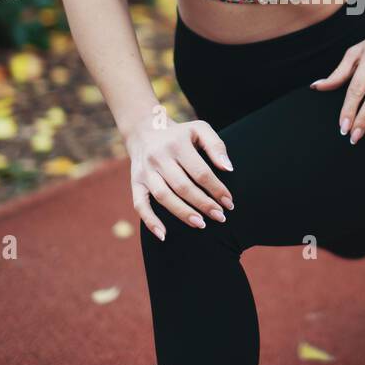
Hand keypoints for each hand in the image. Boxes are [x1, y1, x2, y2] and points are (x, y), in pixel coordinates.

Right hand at [124, 108, 234, 239]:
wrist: (144, 130)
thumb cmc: (180, 134)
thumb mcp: (199, 129)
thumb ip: (216, 146)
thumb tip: (228, 169)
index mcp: (177, 144)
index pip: (200, 172)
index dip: (216, 189)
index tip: (229, 203)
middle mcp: (159, 157)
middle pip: (183, 186)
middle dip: (204, 204)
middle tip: (220, 217)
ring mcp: (145, 171)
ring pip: (164, 196)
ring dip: (183, 213)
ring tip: (201, 224)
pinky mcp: (135, 182)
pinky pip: (140, 204)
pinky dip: (150, 221)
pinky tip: (164, 235)